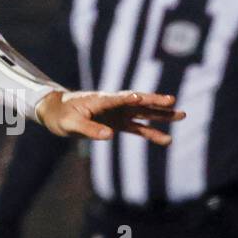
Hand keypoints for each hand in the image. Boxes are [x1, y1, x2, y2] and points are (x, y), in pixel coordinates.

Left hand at [35, 90, 182, 142]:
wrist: (56, 113)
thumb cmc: (61, 116)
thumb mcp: (71, 124)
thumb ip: (89, 129)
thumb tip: (110, 135)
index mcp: (100, 100)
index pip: (117, 98)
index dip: (129, 98)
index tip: (141, 98)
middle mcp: (113, 104)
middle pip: (137, 102)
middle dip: (154, 102)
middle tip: (173, 101)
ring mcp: (117, 113)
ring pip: (143, 113)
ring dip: (160, 115)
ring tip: (181, 115)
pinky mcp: (118, 123)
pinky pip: (138, 128)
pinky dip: (151, 133)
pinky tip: (167, 139)